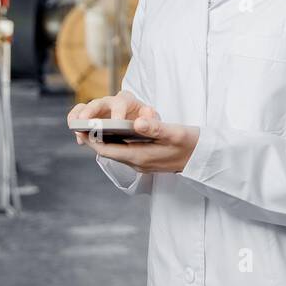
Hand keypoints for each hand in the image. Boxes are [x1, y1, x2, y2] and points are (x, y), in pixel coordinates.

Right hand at [69, 91, 158, 144]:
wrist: (147, 132)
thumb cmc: (152, 128)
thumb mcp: (159, 126)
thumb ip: (153, 124)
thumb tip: (142, 122)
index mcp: (129, 102)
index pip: (122, 102)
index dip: (117, 112)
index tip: (115, 123)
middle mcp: (112, 103)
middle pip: (99, 103)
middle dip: (91, 112)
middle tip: (85, 122)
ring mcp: (101, 111)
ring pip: (85, 108)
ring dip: (78, 116)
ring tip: (74, 127)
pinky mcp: (93, 120)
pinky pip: (80, 119)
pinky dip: (77, 127)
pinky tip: (79, 140)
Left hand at [82, 115, 200, 174]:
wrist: (206, 160)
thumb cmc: (192, 144)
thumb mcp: (176, 133)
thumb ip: (155, 128)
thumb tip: (137, 122)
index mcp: (140, 157)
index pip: (107, 149)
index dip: (91, 138)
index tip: (79, 127)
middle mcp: (137, 163)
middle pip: (107, 151)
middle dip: (93, 139)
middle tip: (79, 124)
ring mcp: (141, 163)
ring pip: (114, 151)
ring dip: (103, 140)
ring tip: (91, 126)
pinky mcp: (146, 159)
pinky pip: (123, 151)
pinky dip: (115, 141)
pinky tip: (113, 130)